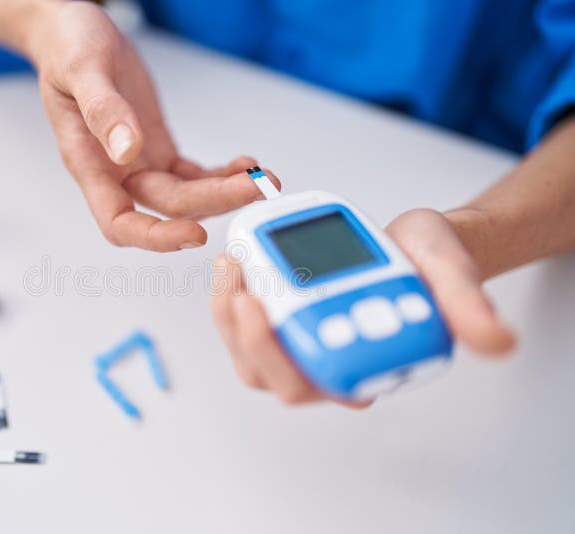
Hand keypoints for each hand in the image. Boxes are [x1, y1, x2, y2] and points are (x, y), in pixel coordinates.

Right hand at [27, 2, 267, 250]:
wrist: (71, 33)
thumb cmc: (66, 48)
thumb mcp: (82, 68)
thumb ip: (103, 110)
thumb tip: (126, 149)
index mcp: (88, 162)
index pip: (119, 222)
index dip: (155, 237)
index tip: (193, 235)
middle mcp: (114, 172)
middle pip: (169, 207)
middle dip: (215, 200)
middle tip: (256, 187)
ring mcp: (138, 163)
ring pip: (186, 195)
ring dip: (224, 192)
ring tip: (262, 178)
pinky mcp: (156, 150)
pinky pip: (191, 176)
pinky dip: (220, 175)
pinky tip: (243, 166)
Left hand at [211, 208, 514, 405]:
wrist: (414, 246)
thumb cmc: (430, 265)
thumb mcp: (451, 274)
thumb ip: (467, 305)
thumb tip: (497, 342)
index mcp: (369, 367)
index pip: (318, 384)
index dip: (283, 359)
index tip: (265, 312)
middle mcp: (329, 365)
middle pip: (270, 375)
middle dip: (243, 335)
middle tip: (239, 287)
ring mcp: (302, 345)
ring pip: (248, 353)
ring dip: (228, 315)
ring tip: (231, 266)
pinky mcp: (284, 322)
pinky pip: (245, 324)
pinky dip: (231, 298)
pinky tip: (232, 262)